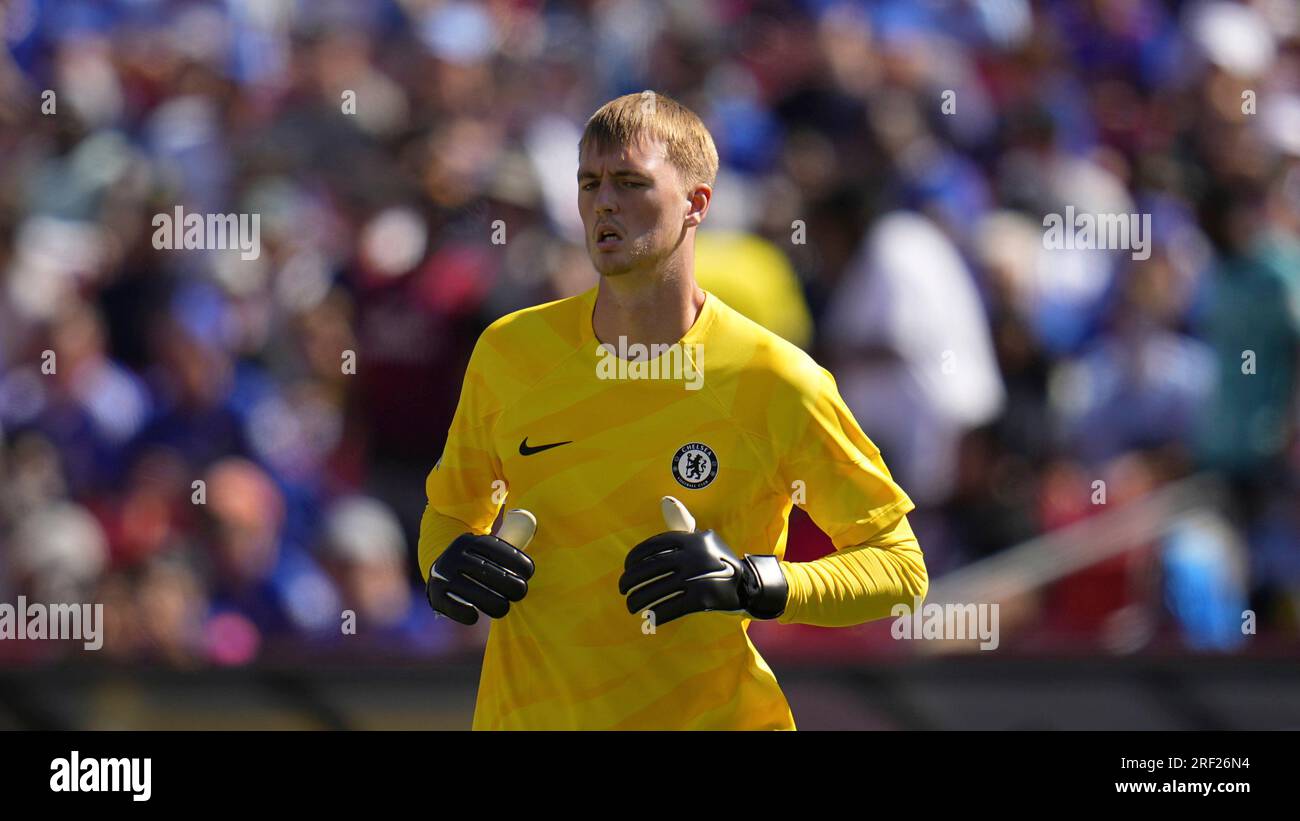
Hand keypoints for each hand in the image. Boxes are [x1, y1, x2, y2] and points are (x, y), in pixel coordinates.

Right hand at [426, 509, 536, 624]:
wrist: (443, 578)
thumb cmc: (478, 564)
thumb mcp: (488, 550)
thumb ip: (509, 537)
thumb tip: (532, 525)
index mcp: (468, 541)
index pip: (494, 548)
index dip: (515, 559)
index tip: (529, 572)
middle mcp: (454, 555)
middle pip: (485, 570)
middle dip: (508, 583)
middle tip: (521, 591)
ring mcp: (442, 575)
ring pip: (470, 590)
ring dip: (492, 602)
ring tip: (504, 608)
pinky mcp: (436, 594)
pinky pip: (451, 605)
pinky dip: (464, 612)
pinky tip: (476, 616)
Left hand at [618, 497, 787, 625]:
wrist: (750, 585)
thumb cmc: (718, 561)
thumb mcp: (703, 539)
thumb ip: (682, 525)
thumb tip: (665, 501)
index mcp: (691, 539)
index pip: (652, 546)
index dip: (634, 558)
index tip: (626, 568)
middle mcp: (693, 555)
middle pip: (649, 569)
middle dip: (630, 581)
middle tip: (623, 589)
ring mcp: (698, 577)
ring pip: (656, 591)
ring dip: (638, 601)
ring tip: (631, 606)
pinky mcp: (703, 598)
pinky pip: (670, 608)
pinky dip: (656, 615)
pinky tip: (649, 619)